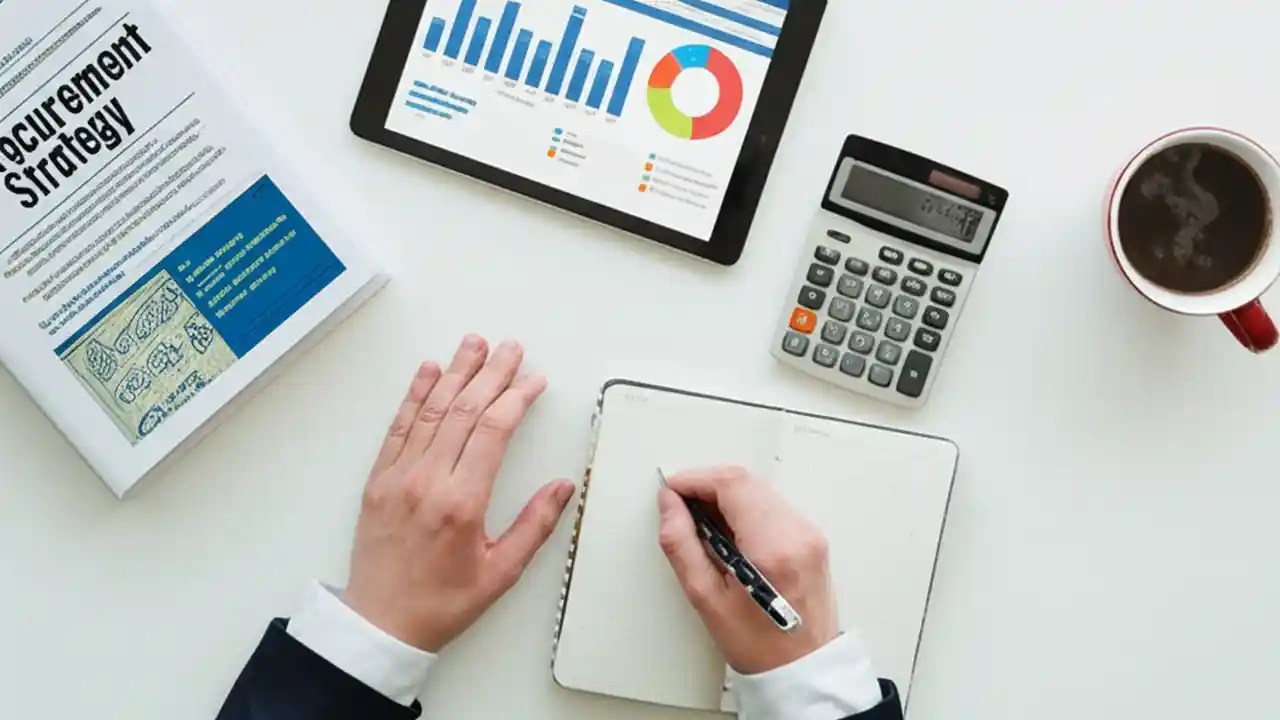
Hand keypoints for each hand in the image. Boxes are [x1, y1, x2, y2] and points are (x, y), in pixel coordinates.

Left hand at [344, 335, 575, 651]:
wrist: (380, 624)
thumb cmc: (441, 603)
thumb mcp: (501, 572)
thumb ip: (535, 525)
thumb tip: (563, 487)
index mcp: (461, 503)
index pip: (493, 431)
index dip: (516, 398)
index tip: (533, 381)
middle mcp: (427, 481)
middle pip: (464, 411)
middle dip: (491, 374)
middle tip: (510, 348)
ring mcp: (398, 477)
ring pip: (431, 411)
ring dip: (455, 372)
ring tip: (473, 344)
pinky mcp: (378, 480)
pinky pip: (399, 427)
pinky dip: (414, 395)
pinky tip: (428, 372)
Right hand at [657, 467, 837, 674]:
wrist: (803, 668)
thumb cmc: (759, 646)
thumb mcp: (706, 598)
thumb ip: (682, 544)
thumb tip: (670, 507)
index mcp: (773, 547)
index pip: (732, 485)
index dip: (695, 479)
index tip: (672, 490)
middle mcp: (798, 533)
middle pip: (747, 482)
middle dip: (709, 487)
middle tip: (683, 509)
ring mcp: (810, 534)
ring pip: (759, 491)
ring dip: (727, 498)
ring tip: (705, 529)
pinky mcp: (812, 539)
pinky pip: (772, 507)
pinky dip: (745, 510)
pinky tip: (730, 537)